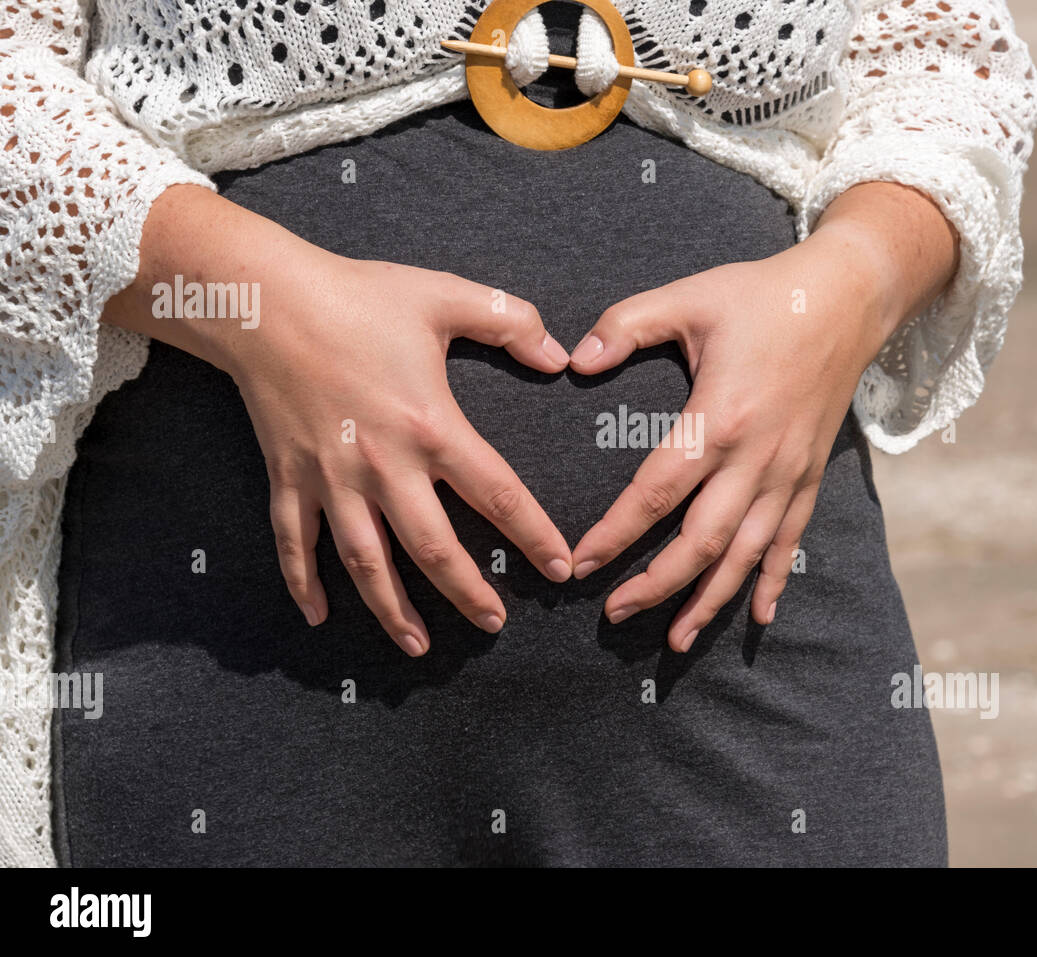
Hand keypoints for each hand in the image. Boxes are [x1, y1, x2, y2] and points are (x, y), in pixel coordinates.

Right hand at [104, 186, 573, 656]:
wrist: (265, 298)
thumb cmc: (359, 296)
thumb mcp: (445, 296)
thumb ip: (509, 323)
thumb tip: (560, 355)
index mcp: (431, 426)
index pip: (497, 494)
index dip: (533, 535)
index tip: (560, 569)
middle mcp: (384, 465)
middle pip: (434, 549)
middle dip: (468, 592)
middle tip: (495, 623)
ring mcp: (332, 478)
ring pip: (366, 563)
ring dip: (392, 609)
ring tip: (419, 647)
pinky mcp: (289, 477)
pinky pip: (294, 542)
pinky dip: (303, 583)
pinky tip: (320, 617)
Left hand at [566, 182, 957, 651]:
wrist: (847, 297)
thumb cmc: (761, 295)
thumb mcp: (689, 297)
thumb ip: (626, 325)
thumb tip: (573, 358)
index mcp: (718, 417)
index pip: (656, 492)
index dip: (616, 533)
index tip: (580, 564)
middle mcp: (756, 458)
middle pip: (702, 542)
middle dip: (657, 586)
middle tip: (614, 614)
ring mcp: (788, 473)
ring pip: (746, 554)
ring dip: (710, 600)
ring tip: (676, 640)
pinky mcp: (809, 475)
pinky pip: (789, 541)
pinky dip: (772, 582)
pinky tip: (756, 617)